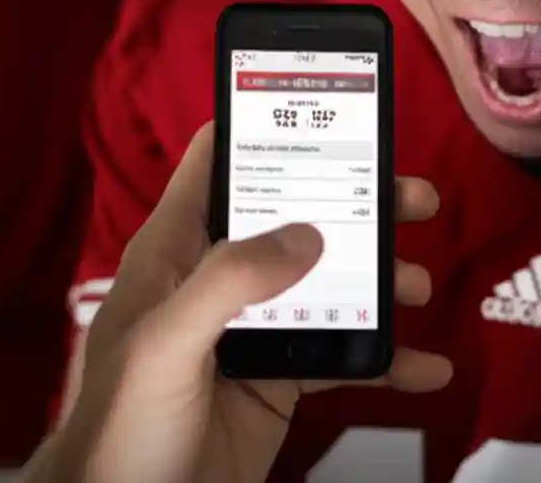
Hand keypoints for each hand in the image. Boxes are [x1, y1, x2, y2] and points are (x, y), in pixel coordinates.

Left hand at [65, 123, 451, 482]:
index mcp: (175, 252)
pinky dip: (384, 359)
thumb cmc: (118, 428)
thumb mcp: (165, 345)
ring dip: (379, 280)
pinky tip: (422, 368)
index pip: (215, 162)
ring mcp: (250, 329)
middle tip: (412, 199)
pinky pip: (340, 357)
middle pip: (293, 217)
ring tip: (420, 286)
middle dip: (356, 204)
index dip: (263, 125)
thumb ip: (227, 283)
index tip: (325, 111)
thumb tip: (306, 235)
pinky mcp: (276, 379)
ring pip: (327, 282)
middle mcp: (216, 279)